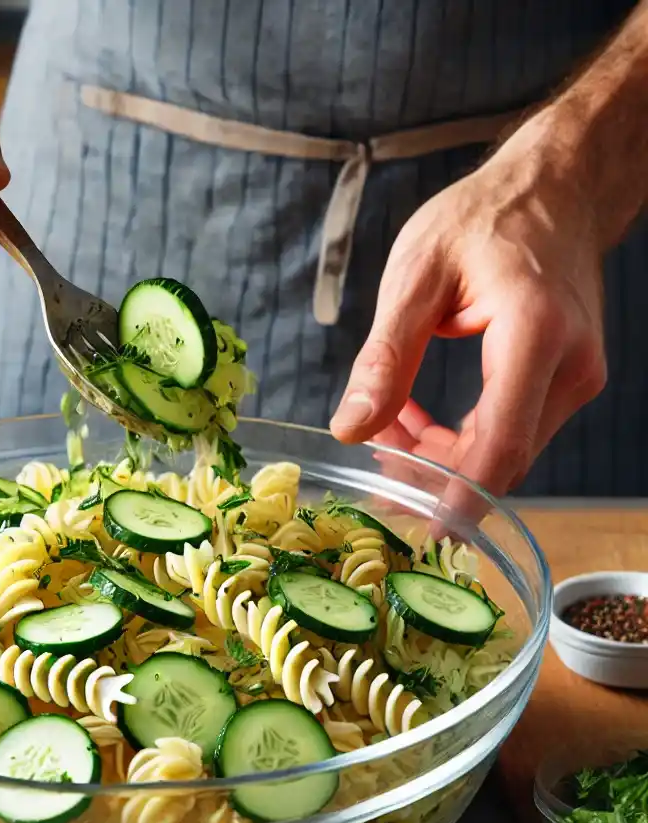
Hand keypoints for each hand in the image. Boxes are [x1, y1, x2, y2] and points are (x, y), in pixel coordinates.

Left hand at [330, 113, 606, 496]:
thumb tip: (351, 429)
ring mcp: (574, 379)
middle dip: (430, 480)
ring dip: (440, 459)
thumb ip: (385, 358)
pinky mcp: (565, 382)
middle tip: (370, 473)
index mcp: (535, 336)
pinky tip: (412, 420)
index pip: (498, 447)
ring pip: (502, 453)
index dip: (454, 501)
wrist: (556, 185)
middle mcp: (569, 368)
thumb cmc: (482, 218)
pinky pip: (508, 432)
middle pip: (497, 461)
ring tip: (386, 432)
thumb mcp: (414, 276)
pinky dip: (459, 439)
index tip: (412, 534)